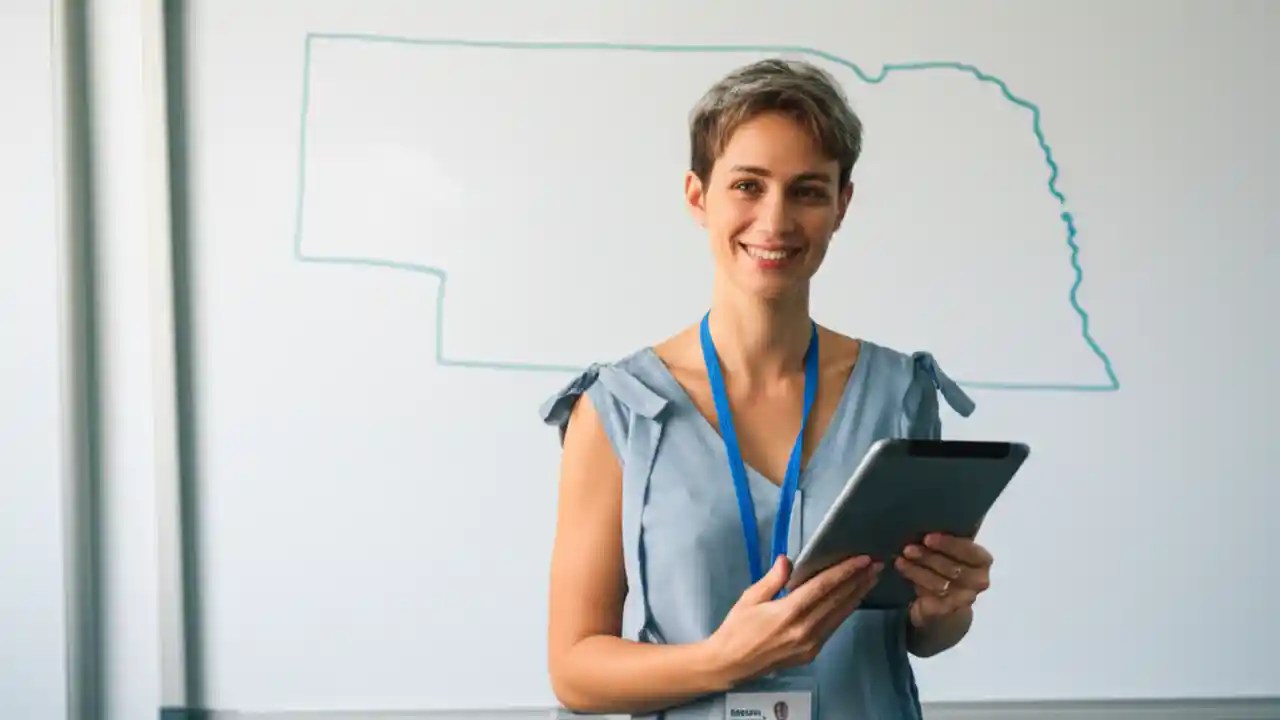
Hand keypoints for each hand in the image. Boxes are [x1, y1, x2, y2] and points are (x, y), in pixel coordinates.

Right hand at [704, 554, 882, 686]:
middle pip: (838, 600)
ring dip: (858, 595)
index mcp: (788, 613)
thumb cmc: (737, 629)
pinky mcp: (812, 653)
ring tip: (872, 578)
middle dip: (859, 580)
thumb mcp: (749, 598)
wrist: (731, 664)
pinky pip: (833, 627)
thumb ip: (772, 579)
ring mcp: (810, 644)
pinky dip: (845, 611)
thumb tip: (789, 560)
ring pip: (840, 615)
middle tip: (877, 564)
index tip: (862, 559)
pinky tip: (853, 600)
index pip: (824, 588)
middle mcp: (804, 630)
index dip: (845, 572)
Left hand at [895, 533, 991, 628]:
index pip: (971, 552)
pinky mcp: (949, 610)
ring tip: (900, 559)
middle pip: (953, 569)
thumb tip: (922, 522)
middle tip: (907, 549)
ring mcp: (966, 598)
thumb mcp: (948, 550)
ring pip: (940, 584)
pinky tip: (902, 570)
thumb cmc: (944, 565)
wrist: (941, 602)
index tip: (927, 538)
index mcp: (983, 561)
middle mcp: (979, 580)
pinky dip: (915, 581)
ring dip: (917, 570)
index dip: (949, 545)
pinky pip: (931, 597)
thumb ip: (945, 538)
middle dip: (928, 557)